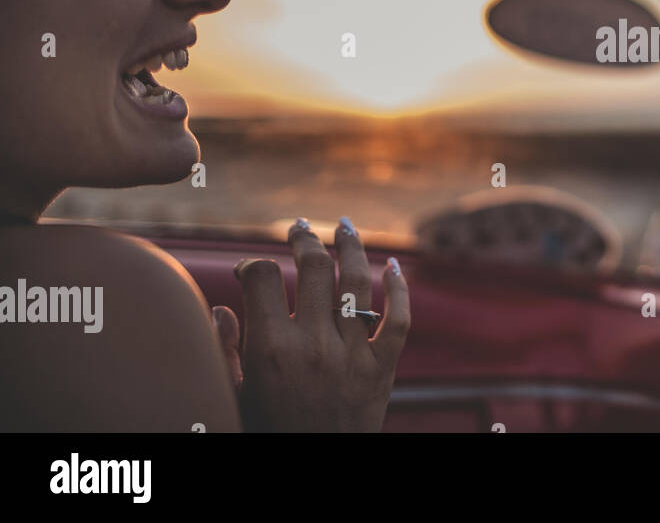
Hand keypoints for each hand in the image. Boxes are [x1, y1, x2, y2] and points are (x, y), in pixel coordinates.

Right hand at [213, 218, 409, 431]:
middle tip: (299, 228)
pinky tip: (393, 266)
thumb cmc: (268, 430)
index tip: (250, 269)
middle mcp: (314, 345)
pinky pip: (398, 318)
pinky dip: (400, 288)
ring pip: (358, 282)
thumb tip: (220, 307)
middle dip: (304, 239)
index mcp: (270, 350)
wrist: (314, 471)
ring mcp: (353, 355)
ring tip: (343, 227)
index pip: (262, 278)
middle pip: (314, 268)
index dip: (253, 264)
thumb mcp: (234, 396)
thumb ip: (224, 351)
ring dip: (351, 246)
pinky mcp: (383, 368)